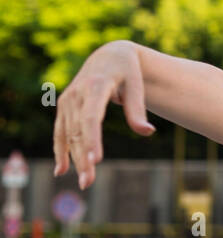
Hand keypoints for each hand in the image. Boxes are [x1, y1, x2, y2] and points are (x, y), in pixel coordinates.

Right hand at [53, 41, 155, 189]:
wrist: (109, 56)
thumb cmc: (128, 71)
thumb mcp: (137, 84)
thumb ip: (137, 109)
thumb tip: (148, 132)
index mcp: (96, 85)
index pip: (92, 117)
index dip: (91, 139)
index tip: (95, 160)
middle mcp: (77, 94)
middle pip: (78, 131)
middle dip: (82, 157)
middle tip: (89, 182)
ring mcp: (68, 101)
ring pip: (68, 135)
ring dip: (73, 160)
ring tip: (85, 182)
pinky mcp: (64, 107)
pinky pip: (60, 132)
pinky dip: (60, 151)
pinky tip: (61, 171)